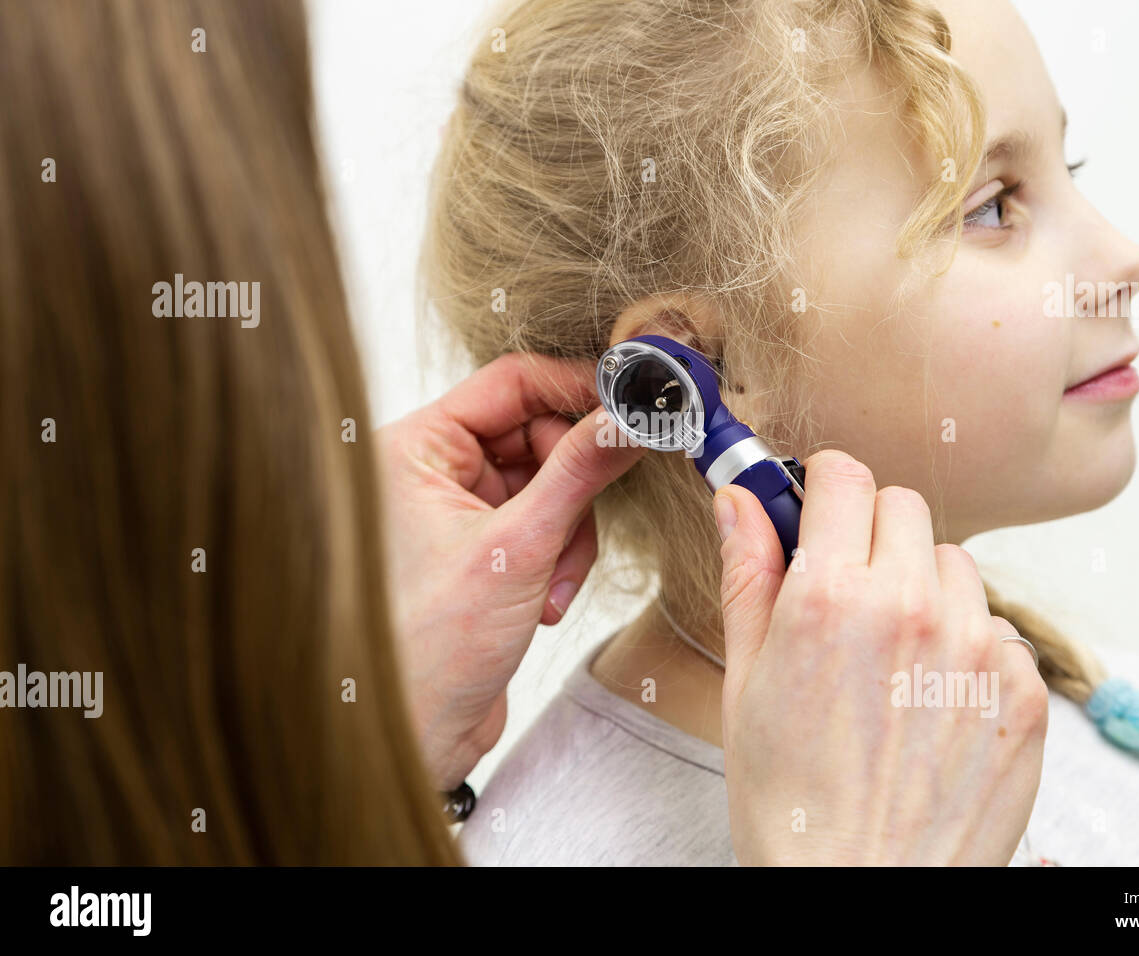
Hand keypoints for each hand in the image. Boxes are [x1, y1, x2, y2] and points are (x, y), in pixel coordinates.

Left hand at [377, 352, 644, 789]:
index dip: (576, 389)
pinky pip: (546, 523)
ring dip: (569, 533)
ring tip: (552, 585)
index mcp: (416, 449)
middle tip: (585, 521)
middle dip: (573, 486)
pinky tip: (544, 603)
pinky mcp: (483, 547)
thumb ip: (580, 471)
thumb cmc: (432, 648)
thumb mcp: (521, 547)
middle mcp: (432, 471)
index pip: (510, 383)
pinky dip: (560, 558)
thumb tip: (629, 415)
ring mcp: (458, 510)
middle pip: (538, 434)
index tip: (632, 404)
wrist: (420, 732)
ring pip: (550, 483)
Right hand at [716, 450, 1047, 864]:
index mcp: (831, 598)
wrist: (863, 893)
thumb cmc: (791, 804)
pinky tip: (931, 701)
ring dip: (924, 587)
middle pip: (905, 506)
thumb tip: (740, 498)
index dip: (822, 487)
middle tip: (848, 590)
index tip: (817, 510)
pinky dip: (968, 647)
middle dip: (871, 531)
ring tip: (892, 658)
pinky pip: (997, 628)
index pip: (845, 476)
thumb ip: (749, 575)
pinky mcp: (1023, 691)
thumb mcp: (745, 682)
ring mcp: (979, 649)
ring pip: (955, 564)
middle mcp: (914, 608)